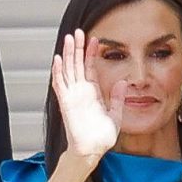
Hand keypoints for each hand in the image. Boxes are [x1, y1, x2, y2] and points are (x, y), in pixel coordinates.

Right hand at [50, 30, 126, 161]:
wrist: (92, 150)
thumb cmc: (101, 136)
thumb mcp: (115, 114)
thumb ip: (117, 97)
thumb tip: (123, 81)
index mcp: (92, 93)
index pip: (90, 67)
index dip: (91, 53)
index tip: (95, 39)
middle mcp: (81, 91)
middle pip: (77, 64)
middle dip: (78, 47)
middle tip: (78, 31)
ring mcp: (72, 96)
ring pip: (68, 70)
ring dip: (68, 54)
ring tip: (69, 38)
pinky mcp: (66, 103)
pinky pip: (60, 84)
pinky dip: (58, 72)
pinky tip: (58, 59)